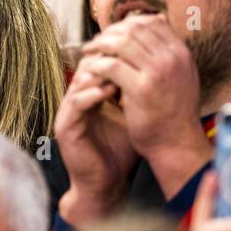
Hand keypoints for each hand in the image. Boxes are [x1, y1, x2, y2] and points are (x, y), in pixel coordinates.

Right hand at [54, 51, 136, 223]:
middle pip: (88, 65)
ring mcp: (68, 112)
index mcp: (92, 93)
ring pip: (80, 81)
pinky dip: (92, 95)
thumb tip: (165, 70)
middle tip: (130, 52)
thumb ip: (140, 93)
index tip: (140, 48)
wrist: (106, 182)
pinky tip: (110, 91)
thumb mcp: (134, 115)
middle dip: (108, 58)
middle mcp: (77, 98)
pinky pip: (76, 104)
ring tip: (122, 69)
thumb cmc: (121, 150)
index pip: (101, 61)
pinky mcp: (65, 127)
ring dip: (101, 73)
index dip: (118, 52)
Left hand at [79, 14, 210, 196]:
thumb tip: (152, 29)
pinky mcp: (142, 88)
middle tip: (95, 42)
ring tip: (88, 53)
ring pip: (121, 42)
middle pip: (134, 28)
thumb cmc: (172, 114)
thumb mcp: (179, 77)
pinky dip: (97, 65)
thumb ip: (166, 55)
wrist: (176, 144)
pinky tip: (88, 71)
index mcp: (182, 53)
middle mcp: (173, 58)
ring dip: (100, 45)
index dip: (127, 24)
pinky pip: (111, 66)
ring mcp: (158, 72)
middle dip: (110, 32)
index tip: (112, 34)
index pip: (152, 22)